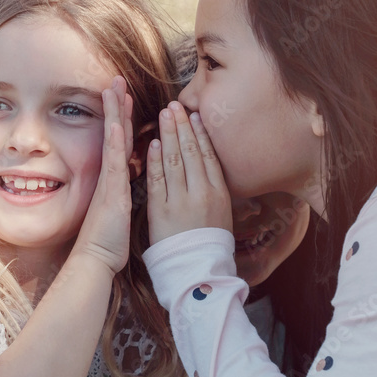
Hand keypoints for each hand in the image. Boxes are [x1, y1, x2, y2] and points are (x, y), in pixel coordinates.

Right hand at [71, 76, 134, 275]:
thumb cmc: (108, 240)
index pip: (121, 141)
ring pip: (113, 141)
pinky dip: (115, 142)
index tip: (125, 95)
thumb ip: (119, 192)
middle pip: (115, 133)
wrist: (95, 260)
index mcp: (115, 178)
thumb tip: (125, 182)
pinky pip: (114, 163)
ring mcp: (109, 182)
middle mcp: (110, 175)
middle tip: (117, 80)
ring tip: (115, 89)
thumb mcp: (117, 210)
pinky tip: (116, 124)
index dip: (123, 117)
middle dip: (117, 106)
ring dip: (115, 114)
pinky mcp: (111, 193)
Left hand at [146, 101, 232, 244]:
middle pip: (193, 152)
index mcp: (220, 193)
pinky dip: (156, 160)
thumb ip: (215, 189)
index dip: (201, 133)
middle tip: (176, 105)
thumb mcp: (221, 213)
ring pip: (176, 161)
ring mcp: (181, 202)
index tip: (195, 114)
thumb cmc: (209, 244)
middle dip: (183, 126)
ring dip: (169, 135)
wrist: (196, 272)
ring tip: (164, 115)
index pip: (209, 155)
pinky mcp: (161, 212)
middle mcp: (202, 194)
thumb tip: (211, 167)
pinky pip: (158, 181)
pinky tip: (154, 144)